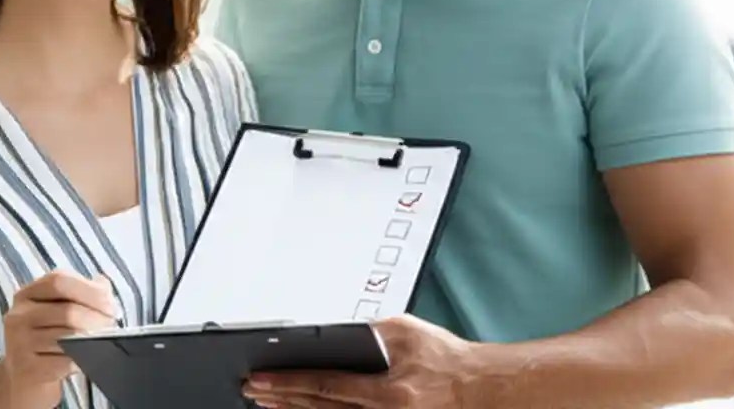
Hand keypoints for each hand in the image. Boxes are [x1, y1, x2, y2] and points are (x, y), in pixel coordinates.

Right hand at [1, 270, 118, 407]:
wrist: (25, 378)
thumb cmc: (49, 338)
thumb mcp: (60, 309)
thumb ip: (83, 292)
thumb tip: (104, 287)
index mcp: (27, 294)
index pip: (58, 281)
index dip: (89, 290)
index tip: (110, 305)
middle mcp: (18, 316)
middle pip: (67, 311)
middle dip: (97, 319)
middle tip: (111, 327)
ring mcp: (18, 343)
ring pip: (66, 338)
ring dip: (92, 340)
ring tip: (102, 341)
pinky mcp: (26, 369)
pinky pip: (63, 363)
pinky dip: (80, 361)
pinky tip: (84, 360)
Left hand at [243, 315, 477, 408]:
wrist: (483, 390)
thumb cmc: (447, 359)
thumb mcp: (407, 332)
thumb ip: (368, 331)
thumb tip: (332, 336)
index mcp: (390, 389)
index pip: (325, 384)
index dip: (287, 382)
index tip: (258, 378)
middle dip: (280, 399)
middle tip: (251, 389)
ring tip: (265, 402)